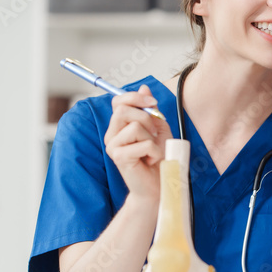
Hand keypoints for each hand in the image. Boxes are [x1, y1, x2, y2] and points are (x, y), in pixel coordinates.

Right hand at [104, 85, 171, 200]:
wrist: (159, 184)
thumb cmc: (159, 158)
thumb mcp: (159, 129)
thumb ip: (151, 110)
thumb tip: (144, 86)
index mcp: (119, 126)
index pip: (118, 101)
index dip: (134, 97)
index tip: (152, 102)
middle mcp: (112, 135)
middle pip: (123, 111)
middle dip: (145, 118)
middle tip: (154, 134)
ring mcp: (113, 146)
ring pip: (134, 127)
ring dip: (151, 138)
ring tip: (152, 151)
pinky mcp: (119, 158)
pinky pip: (142, 143)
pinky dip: (154, 151)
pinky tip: (151, 160)